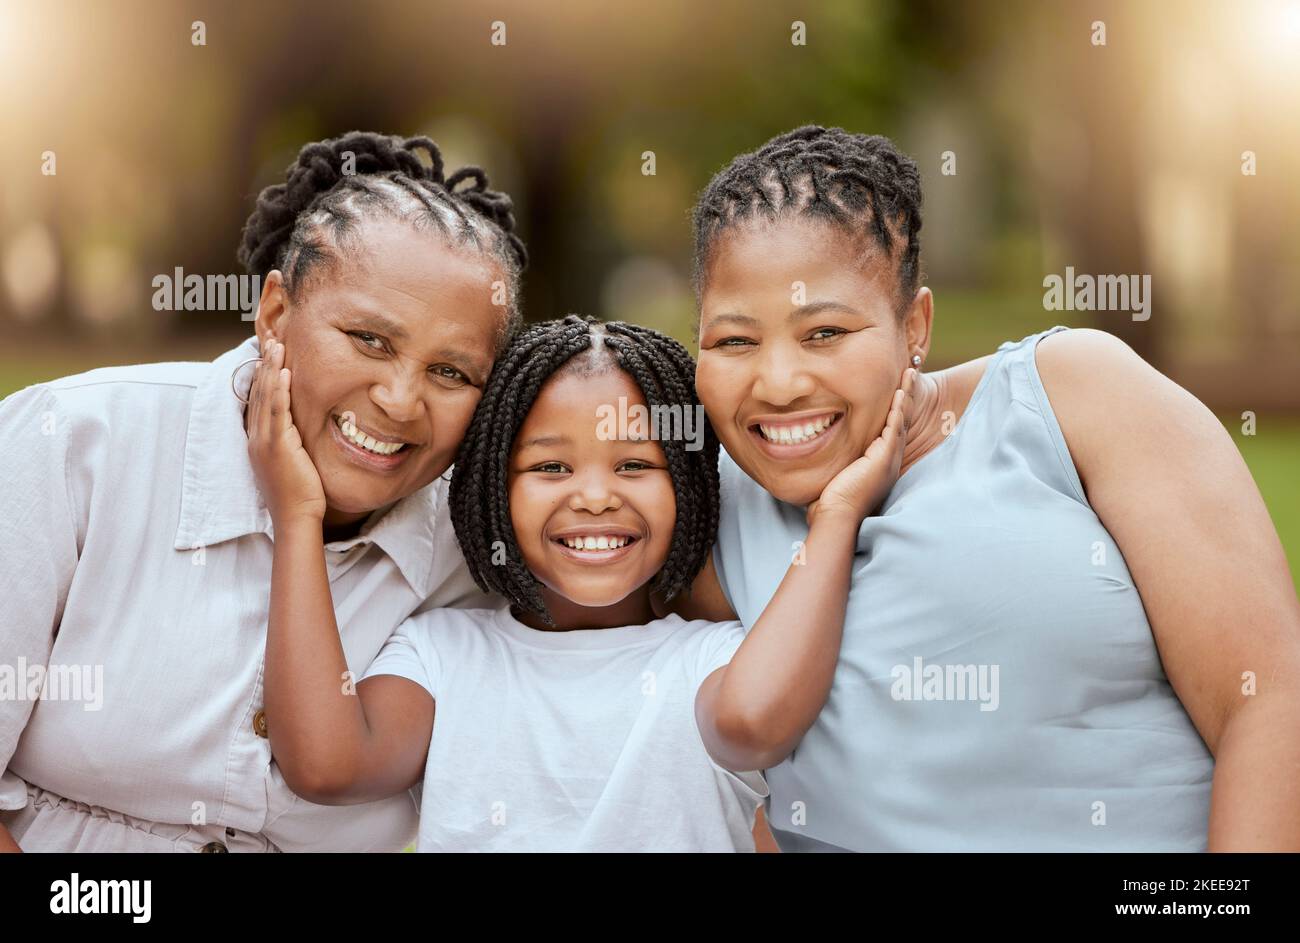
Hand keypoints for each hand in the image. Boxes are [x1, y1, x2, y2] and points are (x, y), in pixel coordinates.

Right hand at [246, 338, 326, 525]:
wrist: (296, 517)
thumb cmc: (299, 495)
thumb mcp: (292, 463)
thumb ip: (292, 443)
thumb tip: (301, 430)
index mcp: (258, 441)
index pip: (258, 401)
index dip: (262, 376)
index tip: (269, 354)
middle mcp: (256, 438)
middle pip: (258, 393)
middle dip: (264, 364)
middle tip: (271, 339)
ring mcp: (264, 441)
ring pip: (265, 397)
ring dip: (270, 368)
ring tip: (277, 345)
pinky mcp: (277, 446)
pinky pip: (277, 411)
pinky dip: (279, 389)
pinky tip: (284, 371)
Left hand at [805, 366, 915, 527]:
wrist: (836, 516)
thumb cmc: (831, 501)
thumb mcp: (837, 473)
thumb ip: (837, 458)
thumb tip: (819, 445)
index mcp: (880, 462)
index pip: (890, 427)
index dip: (895, 406)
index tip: (896, 387)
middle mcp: (889, 459)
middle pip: (901, 418)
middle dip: (906, 395)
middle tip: (910, 373)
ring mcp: (889, 458)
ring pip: (901, 418)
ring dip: (906, 395)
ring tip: (911, 374)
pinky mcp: (884, 457)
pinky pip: (894, 426)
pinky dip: (898, 408)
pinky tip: (900, 391)